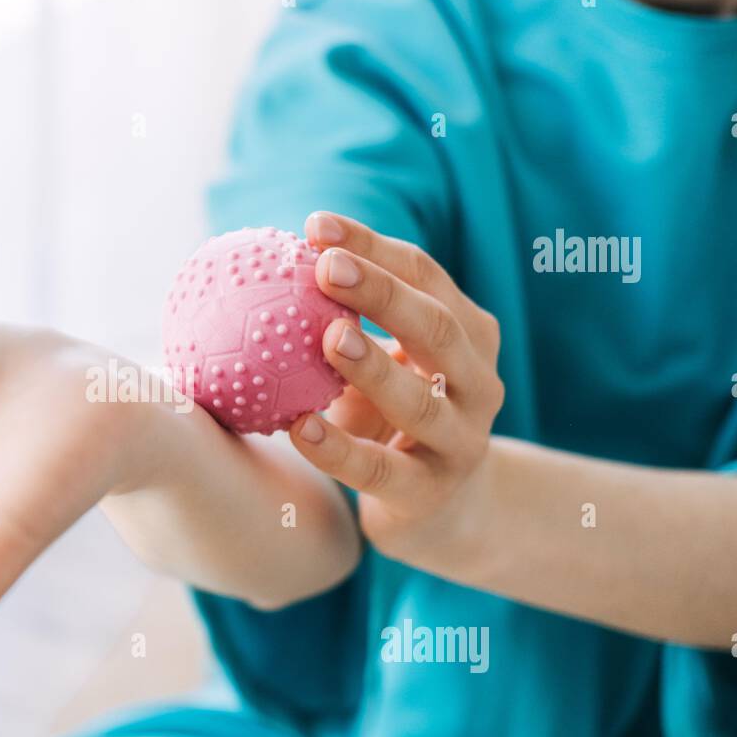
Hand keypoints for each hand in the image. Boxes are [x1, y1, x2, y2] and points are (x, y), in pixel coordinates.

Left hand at [288, 212, 504, 568]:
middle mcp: (477, 380)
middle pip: (435, 324)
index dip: (372, 248)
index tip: (315, 226)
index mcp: (467, 332)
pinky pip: (379, 469)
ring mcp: (460, 440)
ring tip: (328, 337)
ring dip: (373, 365)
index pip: (423, 275)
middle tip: (325, 268)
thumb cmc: (390, 416)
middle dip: (381, 291)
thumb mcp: (378, 362)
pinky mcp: (429, 492)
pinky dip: (339, 448)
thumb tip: (260, 265)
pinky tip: (298, 427)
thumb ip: (342, 319)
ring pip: (419, 398)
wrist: (437, 510)